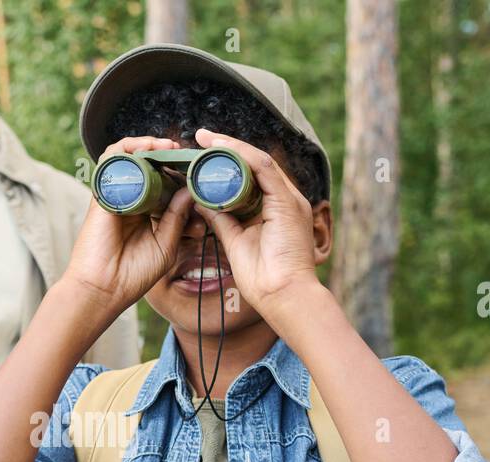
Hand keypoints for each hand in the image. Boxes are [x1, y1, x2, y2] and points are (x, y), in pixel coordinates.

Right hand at [61, 137, 195, 318]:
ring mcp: (117, 195)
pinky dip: (129, 147)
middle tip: (189, 155)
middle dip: (171, 158)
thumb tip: (189, 190)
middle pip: (151, 169)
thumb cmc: (134, 274)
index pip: (166, 186)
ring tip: (170, 147)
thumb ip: (177, 218)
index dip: (182, 177)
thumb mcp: (167, 246)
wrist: (104, 289)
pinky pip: (112, 159)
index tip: (201, 174)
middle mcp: (132, 201)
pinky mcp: (102, 192)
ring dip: (150, 147)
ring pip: (132, 158)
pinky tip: (148, 147)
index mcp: (148, 214)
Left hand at [190, 128, 320, 317]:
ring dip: (231, 146)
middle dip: (227, 147)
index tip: (202, 152)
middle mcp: (285, 199)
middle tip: (201, 137)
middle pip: (254, 163)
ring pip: (258, 160)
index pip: (250, 175)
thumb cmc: (263, 279)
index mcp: (275, 208)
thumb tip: (200, 201)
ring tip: (207, 138)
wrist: (283, 297)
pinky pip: (264, 169)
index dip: (227, 160)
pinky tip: (222, 148)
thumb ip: (222, 219)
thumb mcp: (235, 242)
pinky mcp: (288, 203)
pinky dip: (242, 155)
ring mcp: (289, 199)